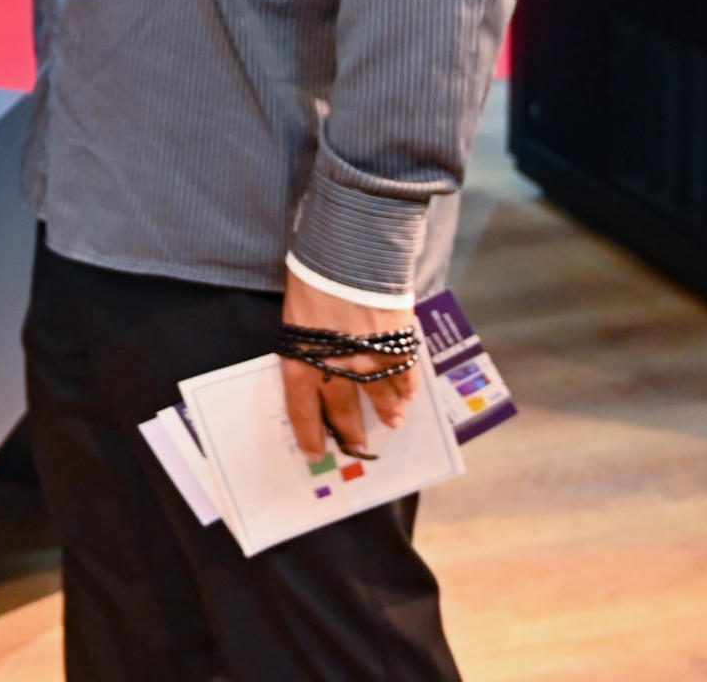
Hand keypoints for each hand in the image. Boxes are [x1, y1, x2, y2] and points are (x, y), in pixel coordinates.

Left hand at [279, 275, 418, 461]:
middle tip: (359, 446)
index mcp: (302, 361)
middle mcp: (336, 368)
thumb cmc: (312, 278)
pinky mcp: (395, 344)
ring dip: (387, 412)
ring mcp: (369, 359)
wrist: (347, 253)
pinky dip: (407, 384)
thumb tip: (315, 361)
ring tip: (395, 422)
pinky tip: (410, 394)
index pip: (304, 411)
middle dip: (351, 431)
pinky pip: (403, 372)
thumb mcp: (296, 316)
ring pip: (379, 396)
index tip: (316, 453)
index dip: (310, 435)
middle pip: (344, 410)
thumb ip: (306, 344)